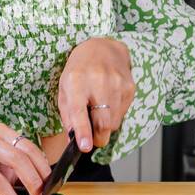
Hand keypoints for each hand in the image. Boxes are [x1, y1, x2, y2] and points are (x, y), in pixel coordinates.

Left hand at [58, 36, 134, 154]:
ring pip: (114, 122)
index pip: (79, 109)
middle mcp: (98, 81)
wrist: (103, 48)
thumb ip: (68, 115)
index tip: (85, 146)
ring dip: (105, 126)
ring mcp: (117, 84)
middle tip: (92, 139)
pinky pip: (122, 114)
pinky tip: (108, 102)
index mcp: (76, 81)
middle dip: (98, 137)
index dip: (83, 130)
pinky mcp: (129, 87)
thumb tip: (73, 139)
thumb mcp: (64, 89)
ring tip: (98, 111)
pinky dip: (113, 115)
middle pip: (102, 122)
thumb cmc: (79, 71)